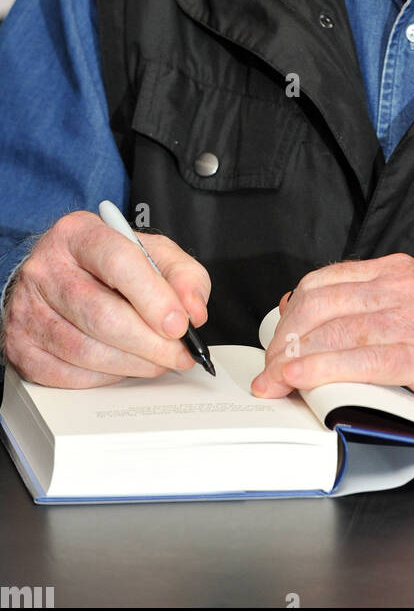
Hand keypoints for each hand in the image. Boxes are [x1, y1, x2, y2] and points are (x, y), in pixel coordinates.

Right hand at [1, 210, 210, 387]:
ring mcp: (28, 310)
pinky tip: (125, 364)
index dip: (153, 298)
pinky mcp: (22, 347)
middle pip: (102, 315)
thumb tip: (194, 312)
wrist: (60, 274)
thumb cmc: (109, 264)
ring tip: (159, 360)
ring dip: (134, 363)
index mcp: (78, 234)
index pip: (118, 262)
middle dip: (150, 343)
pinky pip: (70, 375)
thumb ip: (183, 275)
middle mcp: (46, 269)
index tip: (179, 324)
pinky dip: (107, 377)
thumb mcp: (152, 252)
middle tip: (179, 353)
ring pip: (86, 350)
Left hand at [251, 252, 413, 419]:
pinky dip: (321, 370)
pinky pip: (361, 359)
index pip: (324, 282)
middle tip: (269, 370)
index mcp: (397, 271)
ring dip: (293, 359)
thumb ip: (372, 307)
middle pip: (320, 305)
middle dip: (283, 341)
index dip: (289, 314)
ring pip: (335, 331)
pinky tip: (301, 380)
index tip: (274, 341)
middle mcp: (402, 287)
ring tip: (276, 381)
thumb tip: (313, 320)